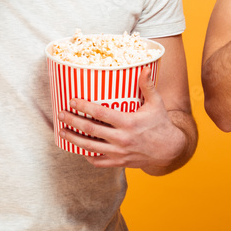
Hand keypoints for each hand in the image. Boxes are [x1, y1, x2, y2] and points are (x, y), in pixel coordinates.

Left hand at [59, 66, 185, 169]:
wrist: (169, 149)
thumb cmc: (161, 124)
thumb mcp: (156, 103)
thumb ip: (148, 86)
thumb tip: (145, 68)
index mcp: (128, 122)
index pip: (100, 113)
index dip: (83, 106)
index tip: (72, 101)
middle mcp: (121, 139)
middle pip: (89, 130)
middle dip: (72, 121)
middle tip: (60, 114)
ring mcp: (119, 153)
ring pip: (89, 147)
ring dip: (72, 139)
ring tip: (61, 131)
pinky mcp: (119, 162)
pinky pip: (98, 162)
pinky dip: (87, 156)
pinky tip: (80, 148)